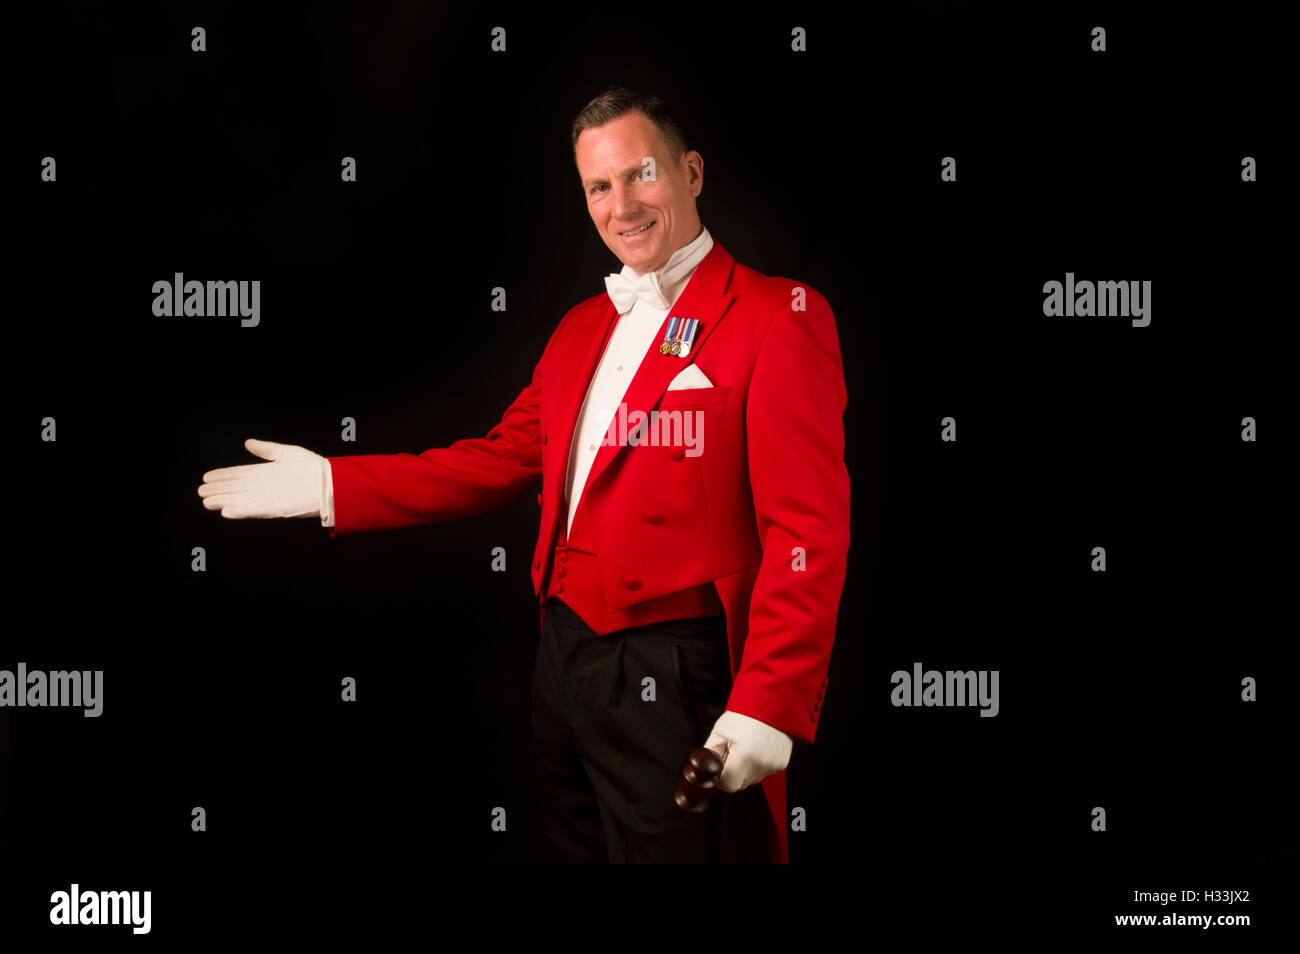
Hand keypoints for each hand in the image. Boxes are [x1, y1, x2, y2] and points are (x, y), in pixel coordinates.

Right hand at [198, 438, 327, 518]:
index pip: (238, 474)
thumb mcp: (286, 453)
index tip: (206, 477)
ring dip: (223, 501)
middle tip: (201, 491)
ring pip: (239, 501)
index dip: (222, 476)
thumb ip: (266, 449)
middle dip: (218, 490)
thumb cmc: (311, 467)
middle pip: (235, 489)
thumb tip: (247, 443)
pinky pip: (253, 511)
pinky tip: (225, 511)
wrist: (328, 482)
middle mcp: (263, 487)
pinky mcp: (274, 509)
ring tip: (207, 502)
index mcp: (264, 473)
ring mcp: (267, 499)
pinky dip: (239, 511)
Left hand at [703, 710, 793, 792]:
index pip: (727, 785)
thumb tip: (704, 769)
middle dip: (732, 773)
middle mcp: (761, 764)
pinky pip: (763, 772)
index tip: (719, 766)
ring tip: (746, 747)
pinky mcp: (781, 764)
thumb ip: (711, 754)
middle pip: (740, 784)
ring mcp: (773, 765)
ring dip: (745, 770)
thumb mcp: (720, 731)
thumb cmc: (745, 713)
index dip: (720, 778)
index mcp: (745, 756)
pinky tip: (757, 748)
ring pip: (752, 780)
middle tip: (732, 752)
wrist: (771, 701)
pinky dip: (757, 764)